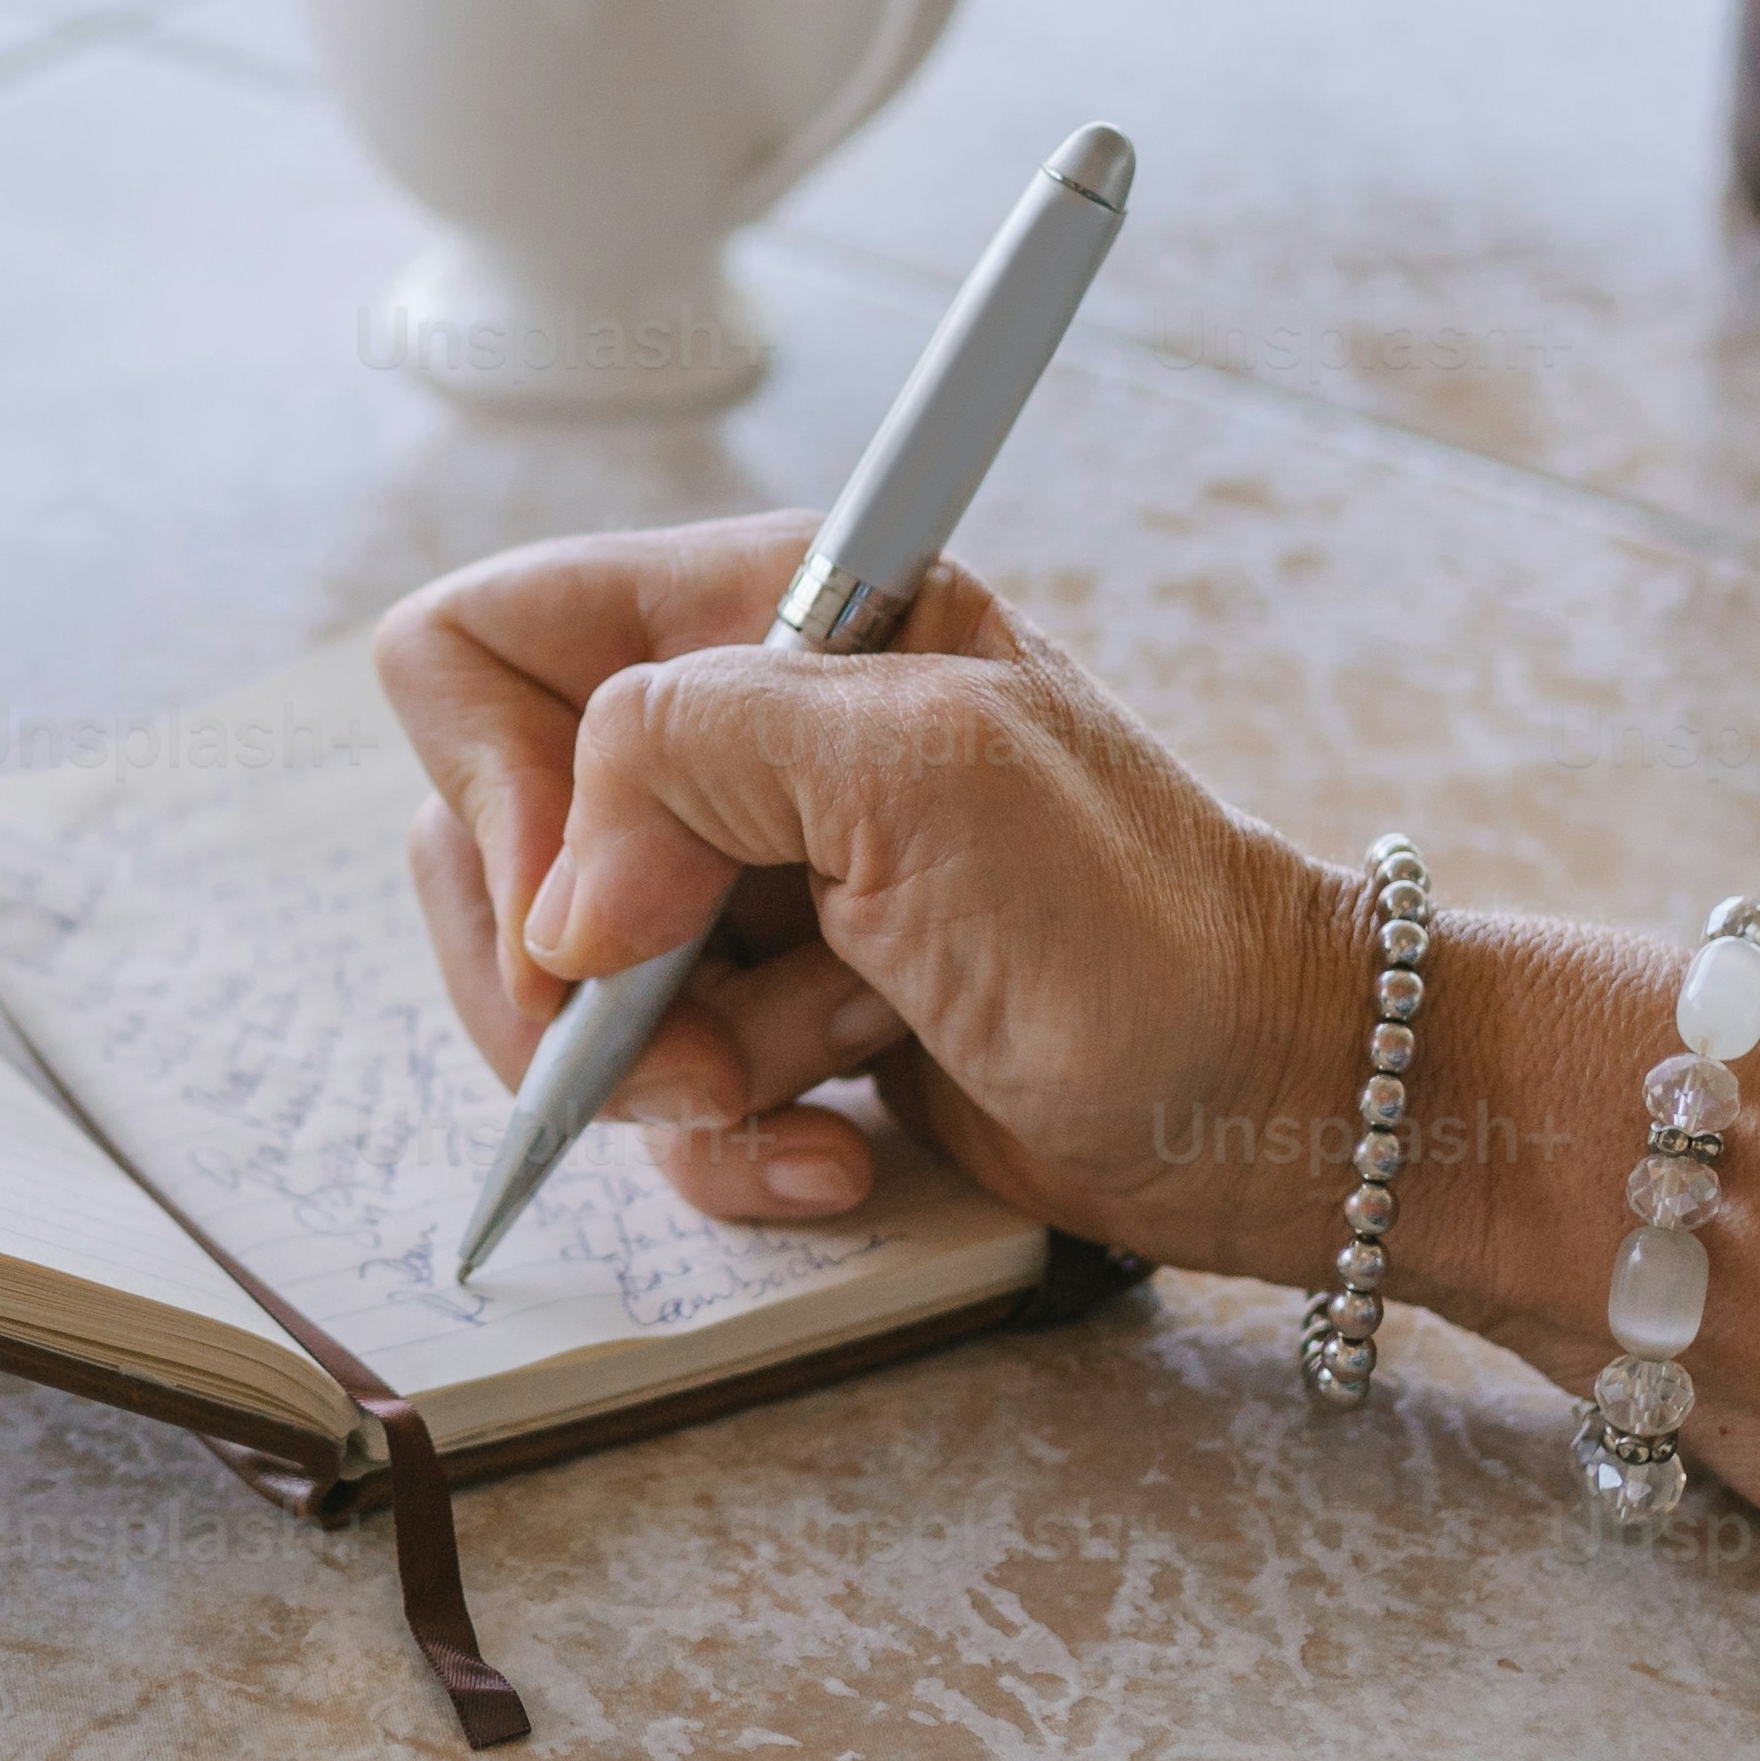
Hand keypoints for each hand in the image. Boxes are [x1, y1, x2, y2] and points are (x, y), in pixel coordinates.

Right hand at [368, 517, 1759, 1531]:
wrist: (1282, 1106)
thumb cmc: (1143, 928)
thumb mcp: (923, 774)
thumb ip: (689, 755)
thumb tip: (562, 910)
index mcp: (760, 613)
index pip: (477, 648)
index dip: (501, 790)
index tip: (603, 909)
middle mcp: (736, 733)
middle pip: (484, 843)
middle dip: (570, 979)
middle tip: (691, 1042)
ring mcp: (746, 883)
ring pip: (552, 988)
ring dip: (661, 1075)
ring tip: (803, 1085)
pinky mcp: (770, 1014)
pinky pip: (645, 1094)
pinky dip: (729, 1145)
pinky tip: (843, 1148)